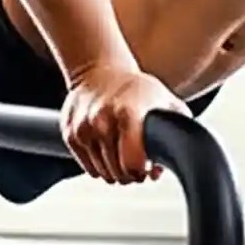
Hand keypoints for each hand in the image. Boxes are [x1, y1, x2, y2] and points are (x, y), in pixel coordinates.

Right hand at [60, 65, 190, 184]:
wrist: (99, 70)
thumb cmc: (136, 88)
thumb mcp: (165, 101)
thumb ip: (174, 132)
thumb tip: (161, 168)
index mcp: (129, 114)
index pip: (132, 163)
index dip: (142, 171)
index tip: (146, 167)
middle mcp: (103, 121)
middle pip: (118, 173)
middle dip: (131, 174)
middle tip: (137, 161)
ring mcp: (84, 128)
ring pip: (103, 174)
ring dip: (115, 170)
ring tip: (122, 152)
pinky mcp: (70, 134)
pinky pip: (89, 168)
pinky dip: (99, 165)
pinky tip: (108, 148)